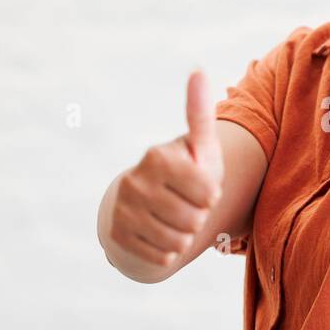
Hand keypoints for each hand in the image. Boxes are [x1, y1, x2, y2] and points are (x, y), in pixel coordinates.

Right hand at [108, 69, 224, 266]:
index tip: (198, 183)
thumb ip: (200, 114)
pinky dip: (168, 252)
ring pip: (179, 243)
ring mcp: (123, 211)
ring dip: (185, 236)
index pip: (209, 194)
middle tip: (186, 203)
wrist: (147, 203)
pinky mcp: (117, 237)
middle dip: (198, 216)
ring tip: (175, 219)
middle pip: (195, 220)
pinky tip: (160, 235)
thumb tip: (198, 70)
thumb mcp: (199, 146)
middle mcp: (135, 182)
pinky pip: (161, 258)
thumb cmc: (185, 173)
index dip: (211, 194)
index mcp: (159, 158)